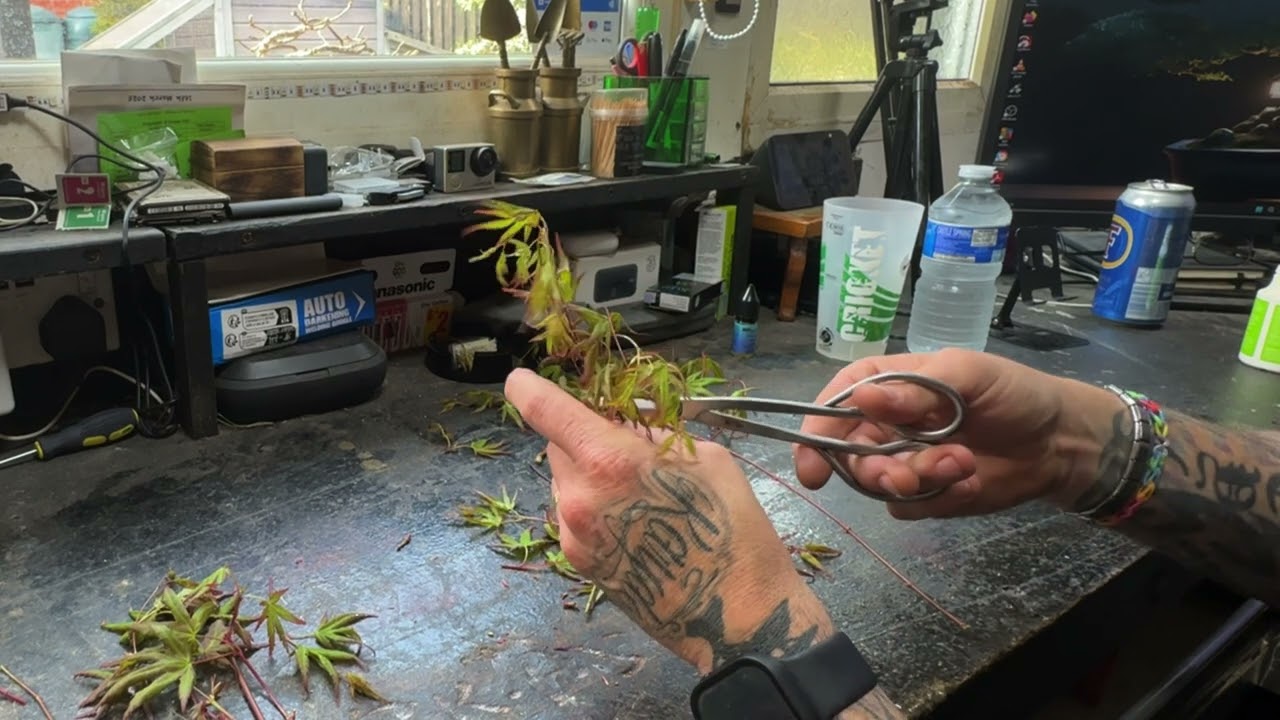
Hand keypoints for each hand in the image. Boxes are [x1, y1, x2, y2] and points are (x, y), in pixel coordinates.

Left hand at [504, 367, 837, 674]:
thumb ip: (654, 435)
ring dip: (590, 476)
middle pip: (557, 446)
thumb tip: (624, 425)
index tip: (520, 380)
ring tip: (642, 496)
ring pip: (566, 483)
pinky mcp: (579, 565)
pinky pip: (575, 518)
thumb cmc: (733, 531)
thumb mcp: (707, 458)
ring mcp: (574, 536)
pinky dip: (596, 509)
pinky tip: (637, 525)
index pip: (545, 411)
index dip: (527, 390)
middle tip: (630, 448)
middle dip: (584, 437)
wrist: (735, 616)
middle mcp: (578, 497)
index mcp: (609, 460)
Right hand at [794, 348, 1125, 519]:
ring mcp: (904, 461)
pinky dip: (937, 498)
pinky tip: (970, 481)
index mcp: (889, 385)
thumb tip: (862, 400)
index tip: (812, 463)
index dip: (817, 429)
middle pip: (848, 453)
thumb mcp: (966, 375)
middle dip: (873, 469)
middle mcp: (887, 424)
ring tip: (960, 466)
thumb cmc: (1013, 393)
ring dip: (916, 481)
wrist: (1058, 441)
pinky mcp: (925, 495)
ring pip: (877, 485)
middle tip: (906, 476)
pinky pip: (907, 508)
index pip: (837, 403)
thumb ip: (914, 390)